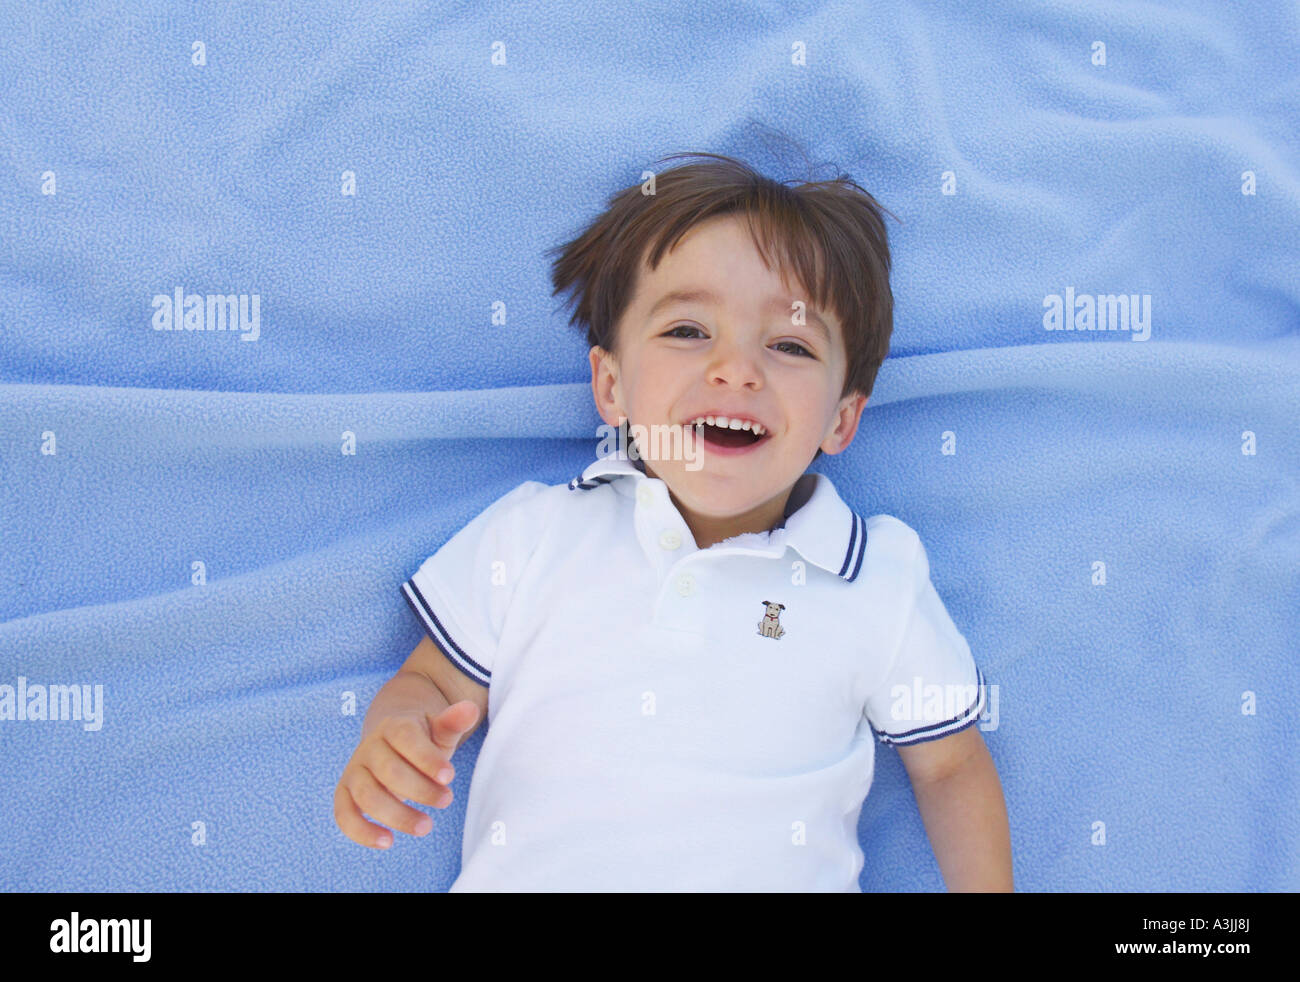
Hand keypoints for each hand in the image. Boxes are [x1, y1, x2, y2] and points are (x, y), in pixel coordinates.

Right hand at [334, 699, 480, 848]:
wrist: (391, 740)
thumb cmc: (422, 740)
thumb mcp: (439, 729)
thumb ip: (453, 722)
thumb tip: (470, 709)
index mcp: (393, 725)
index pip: (406, 738)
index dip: (426, 758)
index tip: (449, 777)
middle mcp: (369, 747)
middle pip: (389, 771)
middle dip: (420, 790)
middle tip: (446, 800)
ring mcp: (354, 771)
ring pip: (368, 796)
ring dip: (397, 815)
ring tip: (426, 827)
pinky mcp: (345, 793)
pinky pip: (344, 814)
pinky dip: (361, 831)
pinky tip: (388, 841)